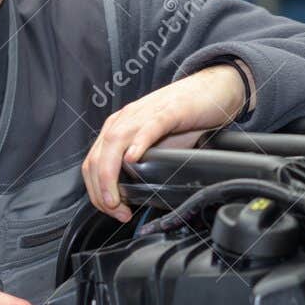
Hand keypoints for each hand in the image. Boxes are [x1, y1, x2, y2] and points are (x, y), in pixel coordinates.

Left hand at [83, 64, 247, 220]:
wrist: (210, 91)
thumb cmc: (184, 119)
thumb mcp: (156, 146)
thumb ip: (141, 165)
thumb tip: (132, 196)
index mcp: (118, 128)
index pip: (93, 163)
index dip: (97, 192)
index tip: (114, 210)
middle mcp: (125, 120)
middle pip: (97, 158)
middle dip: (101, 191)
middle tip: (117, 212)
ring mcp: (145, 114)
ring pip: (114, 144)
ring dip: (110, 177)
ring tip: (117, 199)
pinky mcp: (168, 111)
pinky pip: (147, 128)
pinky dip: (137, 144)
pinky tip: (133, 159)